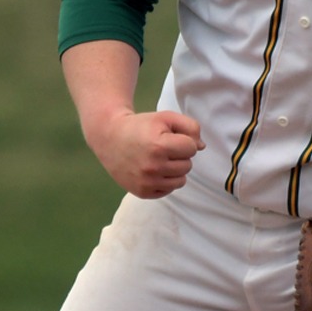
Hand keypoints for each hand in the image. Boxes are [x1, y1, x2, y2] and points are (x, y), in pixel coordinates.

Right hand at [88, 110, 203, 198]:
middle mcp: (152, 167)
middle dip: (179, 155)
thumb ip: (190, 127)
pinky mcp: (142, 192)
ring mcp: (146, 182)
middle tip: (162, 147)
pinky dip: (166, 180)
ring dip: (175, 169)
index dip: (184, 140)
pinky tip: (154, 169)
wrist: (110, 137)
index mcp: (159, 146)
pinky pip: (169, 190)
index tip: (169, 137)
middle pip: (188, 165)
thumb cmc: (142, 126)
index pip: (192, 148)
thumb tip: (201, 147)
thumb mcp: (166, 117)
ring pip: (181, 180)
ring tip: (160, 158)